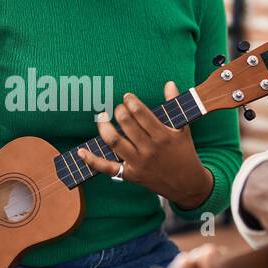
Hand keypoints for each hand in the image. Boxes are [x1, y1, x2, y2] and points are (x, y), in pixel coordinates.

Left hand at [77, 82, 212, 209]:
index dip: (131, 102)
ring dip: (104, 127)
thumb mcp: (183, 129)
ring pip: (114, 142)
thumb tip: (169, 83)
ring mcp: (138, 163)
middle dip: (119, 111)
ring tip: (102, 117)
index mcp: (163, 136)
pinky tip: (81, 152)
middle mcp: (149, 149)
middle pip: (126, 125)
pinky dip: (92, 160)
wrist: (186, 184)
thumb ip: (174, 105)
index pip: (142, 114)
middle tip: (118, 108)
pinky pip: (107, 167)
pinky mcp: (130, 175)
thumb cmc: (184, 153)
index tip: (127, 97)